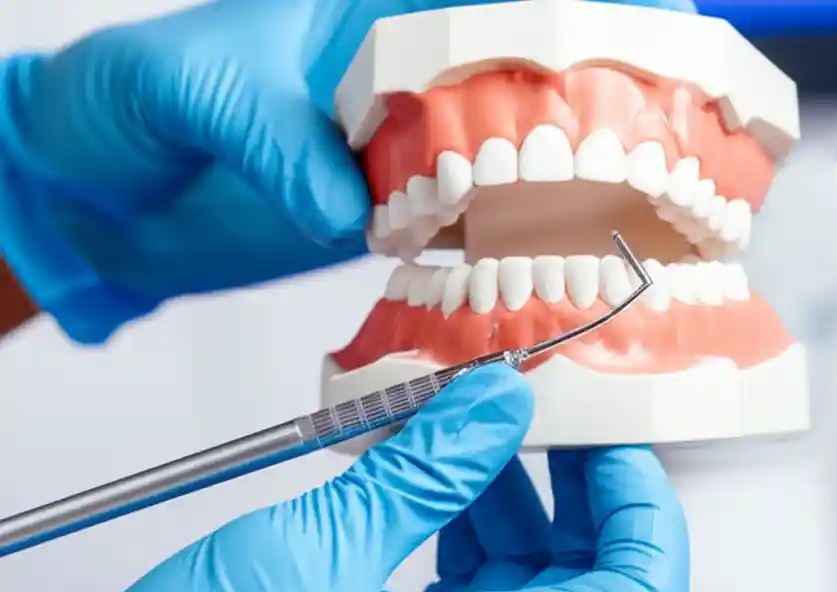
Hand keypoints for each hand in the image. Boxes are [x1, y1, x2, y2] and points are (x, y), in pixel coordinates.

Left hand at [0, 0, 696, 342]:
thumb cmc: (123, 104)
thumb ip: (274, 138)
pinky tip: (559, 255)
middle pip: (534, 69)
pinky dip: (516, 238)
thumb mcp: (193, 93)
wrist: (91, 188)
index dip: (583, 8)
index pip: (491, 0)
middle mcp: (404, 71)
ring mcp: (407, 143)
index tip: (659, 18)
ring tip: (650, 198)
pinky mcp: (394, 211)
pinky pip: (471, 220)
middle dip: (614, 92)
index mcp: (371, 12)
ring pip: (517, 147)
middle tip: (680, 127)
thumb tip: (347, 206)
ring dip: (581, 173)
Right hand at [12, 364, 688, 591]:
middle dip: (582, 483)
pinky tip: (429, 466)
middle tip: (550, 407)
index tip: (612, 431)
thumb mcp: (314, 551)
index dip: (645, 507)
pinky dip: (468, 517)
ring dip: (519, 490)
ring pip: (536, 578)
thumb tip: (502, 402)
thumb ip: (423, 472)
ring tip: (477, 419)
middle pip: (596, 581)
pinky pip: (478, 585)